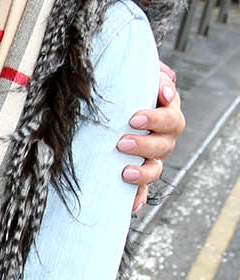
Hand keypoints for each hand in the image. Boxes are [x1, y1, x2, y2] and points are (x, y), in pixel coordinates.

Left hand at [119, 64, 182, 213]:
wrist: (108, 113)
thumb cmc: (122, 92)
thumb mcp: (131, 79)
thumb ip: (144, 74)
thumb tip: (160, 79)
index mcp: (164, 111)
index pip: (171, 111)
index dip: (161, 111)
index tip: (145, 109)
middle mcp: (162, 136)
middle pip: (167, 140)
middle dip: (146, 141)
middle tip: (123, 139)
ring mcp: (152, 157)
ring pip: (157, 166)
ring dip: (143, 170)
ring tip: (125, 171)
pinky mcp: (139, 175)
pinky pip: (143, 190)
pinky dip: (138, 197)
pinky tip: (131, 205)